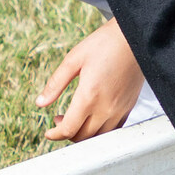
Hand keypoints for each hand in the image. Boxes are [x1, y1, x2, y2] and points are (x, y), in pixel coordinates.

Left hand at [36, 18, 143, 142]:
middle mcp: (106, 107)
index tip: (49, 132)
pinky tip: (93, 117)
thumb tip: (40, 103)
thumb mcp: (73, 60)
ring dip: (85, 134)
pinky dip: (100, 130)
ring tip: (76, 119)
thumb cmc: (105, 44)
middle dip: (67, 134)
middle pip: (83, 136)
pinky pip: (114, 129)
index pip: (69, 129)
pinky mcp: (129, 106)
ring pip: (99, 136)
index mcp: (89, 96)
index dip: (55, 134)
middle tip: (60, 120)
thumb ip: (56, 84)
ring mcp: (120, 109)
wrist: (134, 37)